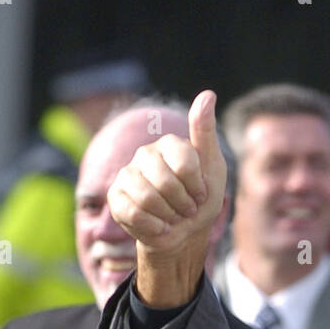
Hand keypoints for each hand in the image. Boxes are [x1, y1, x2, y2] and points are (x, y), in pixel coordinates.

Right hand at [107, 90, 226, 305]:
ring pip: (147, 198)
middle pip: (165, 182)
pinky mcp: (116, 198)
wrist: (184, 235)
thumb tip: (208, 94)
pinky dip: (154, 227)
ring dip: (169, 217)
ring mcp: (127, 175)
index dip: (197, 187)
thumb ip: (206, 134)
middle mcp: (145, 154)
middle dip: (183, 205)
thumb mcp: (213, 169)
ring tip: (173, 218)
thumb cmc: (200, 201)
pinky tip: (159, 227)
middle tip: (187, 210)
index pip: (185, 163)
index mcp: (169, 144)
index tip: (201, 194)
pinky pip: (133, 213)